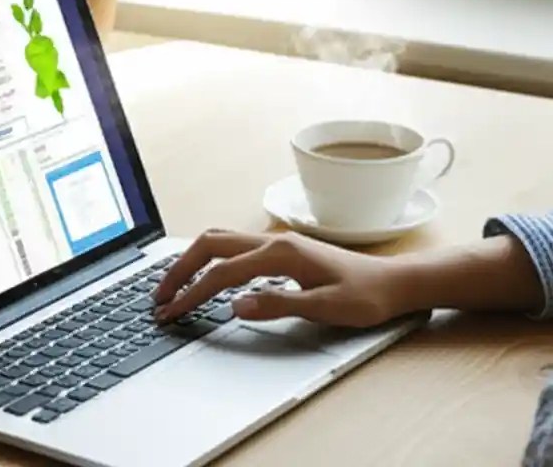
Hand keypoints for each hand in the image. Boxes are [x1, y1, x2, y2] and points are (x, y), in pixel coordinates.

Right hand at [152, 230, 407, 327]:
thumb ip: (278, 305)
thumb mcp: (325, 308)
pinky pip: (233, 247)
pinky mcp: (280, 250)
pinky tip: (205, 279)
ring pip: (220, 240)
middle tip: (158, 296)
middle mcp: (274, 241)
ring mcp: (276, 242)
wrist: (394, 283)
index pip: (222, 273)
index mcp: (281, 254)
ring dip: (191, 260)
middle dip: (179, 269)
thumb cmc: (366, 297)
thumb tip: (236, 305)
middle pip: (210, 244)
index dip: (192, 293)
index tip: (170, 312)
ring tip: (173, 287)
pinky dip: (209, 259)